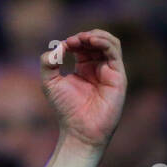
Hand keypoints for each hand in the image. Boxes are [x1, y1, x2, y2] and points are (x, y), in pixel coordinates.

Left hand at [40, 29, 126, 149]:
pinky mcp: (118, 76)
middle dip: (84, 37)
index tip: (63, 45)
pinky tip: (91, 41)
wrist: (80, 130)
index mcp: (84, 67)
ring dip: (96, 36)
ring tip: (83, 38)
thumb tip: (57, 46)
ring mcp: (110, 71)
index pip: (82, 45)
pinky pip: (115, 52)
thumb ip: (48, 63)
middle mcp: (99, 67)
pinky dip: (104, 43)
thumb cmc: (65, 109)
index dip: (73, 40)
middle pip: (97, 41)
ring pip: (109, 43)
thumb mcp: (50, 83)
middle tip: (72, 41)